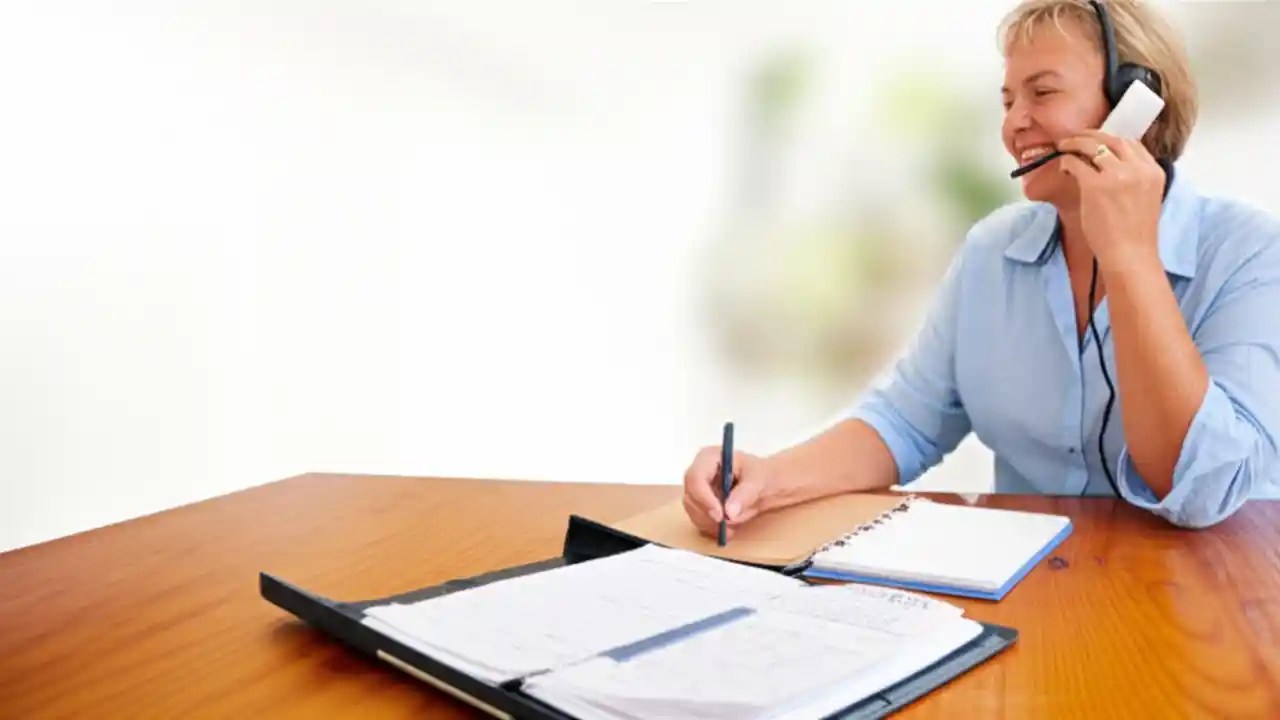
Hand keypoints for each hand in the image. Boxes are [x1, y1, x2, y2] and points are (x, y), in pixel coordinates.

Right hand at [681, 445, 773, 539]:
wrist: (766, 484)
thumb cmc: (762, 475)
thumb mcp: (759, 481)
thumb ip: (745, 495)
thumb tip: (729, 512)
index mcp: (709, 458)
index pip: (695, 478)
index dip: (704, 498)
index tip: (720, 515)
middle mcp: (698, 473)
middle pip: (690, 496)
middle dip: (707, 515)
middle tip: (727, 526)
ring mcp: (697, 490)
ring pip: (693, 511)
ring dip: (710, 524)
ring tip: (732, 528)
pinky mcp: (700, 505)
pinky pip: (699, 520)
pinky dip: (712, 528)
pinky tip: (729, 529)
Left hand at [1057, 130, 1164, 270]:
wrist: (1131, 255)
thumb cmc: (1134, 234)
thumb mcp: (1145, 198)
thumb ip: (1134, 179)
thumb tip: (1108, 166)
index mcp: (1153, 172)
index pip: (1132, 144)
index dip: (1111, 140)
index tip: (1098, 141)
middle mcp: (1138, 169)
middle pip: (1112, 140)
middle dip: (1091, 135)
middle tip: (1075, 137)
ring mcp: (1117, 176)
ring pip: (1092, 146)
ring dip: (1075, 143)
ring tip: (1063, 146)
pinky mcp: (1096, 186)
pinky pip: (1076, 163)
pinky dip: (1067, 162)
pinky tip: (1064, 167)